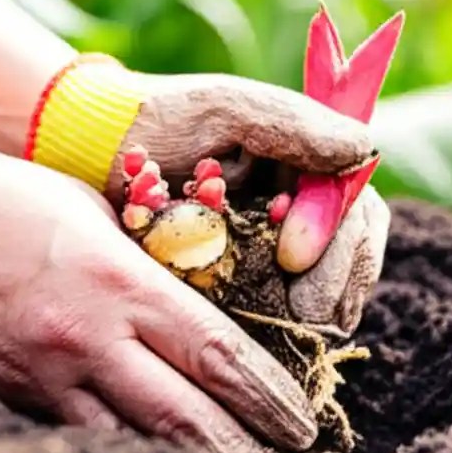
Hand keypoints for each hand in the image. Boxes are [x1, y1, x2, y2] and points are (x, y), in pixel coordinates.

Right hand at [0, 140, 319, 452]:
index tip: (303, 420)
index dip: (268, 397)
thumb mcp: (96, 210)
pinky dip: (124, 448)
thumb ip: (148, 260)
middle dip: (241, 446)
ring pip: (131, 442)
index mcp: (120, 284)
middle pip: (182, 418)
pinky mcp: (9, 395)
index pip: (215, 356)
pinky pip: (80, 434)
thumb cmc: (9, 196)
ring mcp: (43, 376)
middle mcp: (86, 340)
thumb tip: (199, 296)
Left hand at [27, 61, 390, 338]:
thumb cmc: (158, 120)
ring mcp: (278, 251)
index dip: (339, 237)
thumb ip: (294, 125)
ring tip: (290, 331)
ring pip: (328, 294)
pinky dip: (280, 330)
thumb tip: (360, 149)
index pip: (356, 209)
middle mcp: (305, 210)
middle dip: (334, 287)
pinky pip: (282, 315)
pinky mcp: (246, 286)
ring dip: (317, 315)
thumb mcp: (225, 108)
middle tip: (303, 314)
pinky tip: (266, 344)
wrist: (91, 156)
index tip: (294, 257)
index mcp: (310, 166)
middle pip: (352, 257)